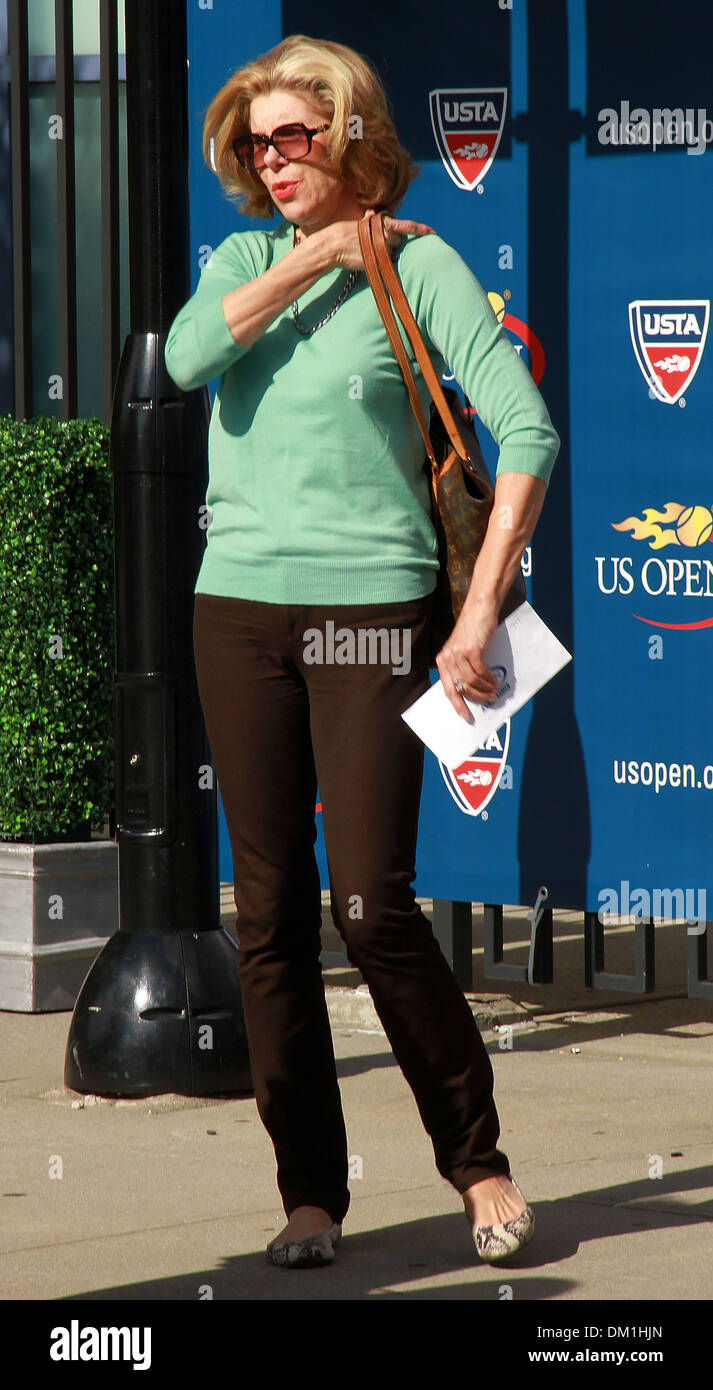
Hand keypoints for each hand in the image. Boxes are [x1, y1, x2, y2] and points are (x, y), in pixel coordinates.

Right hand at [326, 209, 435, 270]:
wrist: (334, 245)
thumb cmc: (345, 234)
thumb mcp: (361, 223)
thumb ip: (371, 220)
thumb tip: (372, 213)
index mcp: (382, 222)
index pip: (405, 226)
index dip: (419, 229)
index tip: (432, 232)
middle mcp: (384, 234)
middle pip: (398, 241)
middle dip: (391, 242)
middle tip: (376, 241)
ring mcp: (381, 248)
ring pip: (392, 251)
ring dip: (385, 251)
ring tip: (369, 248)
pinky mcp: (376, 260)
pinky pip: (384, 261)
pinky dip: (379, 260)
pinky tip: (366, 256)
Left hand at [435, 597, 499, 722]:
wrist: (480, 609)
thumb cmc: (473, 630)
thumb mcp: (463, 649)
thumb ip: (463, 667)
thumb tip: (472, 689)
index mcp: (442, 660)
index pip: (447, 689)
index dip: (457, 704)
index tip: (466, 716)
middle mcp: (447, 658)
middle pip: (460, 688)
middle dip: (475, 699)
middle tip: (488, 701)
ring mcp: (458, 654)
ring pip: (471, 682)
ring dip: (484, 690)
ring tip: (494, 692)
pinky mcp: (471, 650)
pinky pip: (480, 672)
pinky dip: (489, 679)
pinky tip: (494, 681)